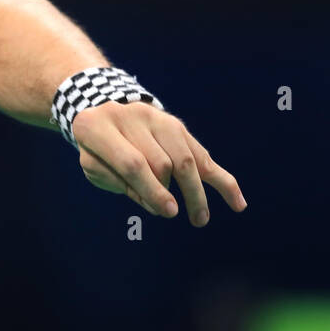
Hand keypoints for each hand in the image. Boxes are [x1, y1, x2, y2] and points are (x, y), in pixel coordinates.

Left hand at [72, 101, 246, 226]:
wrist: (104, 111)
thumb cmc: (95, 148)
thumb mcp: (92, 165)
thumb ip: (117, 182)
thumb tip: (158, 204)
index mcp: (98, 126)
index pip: (133, 163)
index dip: (152, 190)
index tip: (167, 212)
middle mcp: (131, 116)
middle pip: (162, 161)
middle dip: (167, 191)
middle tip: (169, 213)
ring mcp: (158, 118)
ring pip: (186, 158)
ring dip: (195, 191)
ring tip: (200, 219)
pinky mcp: (177, 127)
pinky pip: (201, 155)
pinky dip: (221, 180)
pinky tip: (237, 203)